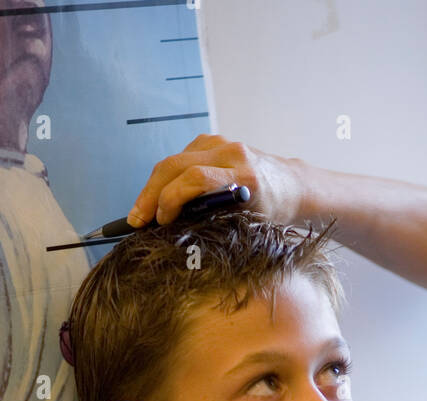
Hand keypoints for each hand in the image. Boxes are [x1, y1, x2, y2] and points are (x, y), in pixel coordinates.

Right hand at [126, 134, 305, 228]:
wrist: (289, 185)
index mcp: (244, 174)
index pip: (196, 178)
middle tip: (137, 220)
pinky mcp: (211, 142)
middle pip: (176, 165)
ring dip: (153, 187)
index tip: (161, 221)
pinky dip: (165, 179)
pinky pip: (179, 158)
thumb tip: (177, 232)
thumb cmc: (272, 211)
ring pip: (173, 160)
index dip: (172, 199)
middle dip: (151, 194)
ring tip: (141, 212)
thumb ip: (219, 221)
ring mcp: (219, 143)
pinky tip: (158, 198)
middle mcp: (230, 152)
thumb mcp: (251, 222)